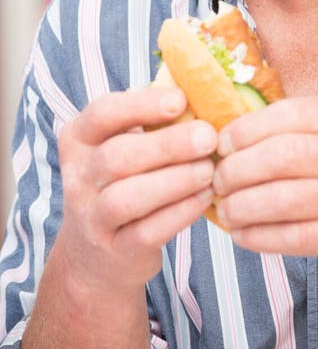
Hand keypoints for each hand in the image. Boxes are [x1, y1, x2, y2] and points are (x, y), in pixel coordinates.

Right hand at [56, 87, 217, 295]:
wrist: (96, 255)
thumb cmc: (124, 180)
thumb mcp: (123, 145)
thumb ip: (154, 121)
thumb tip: (204, 93)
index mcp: (80, 138)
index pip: (103, 114)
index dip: (142, 105)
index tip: (181, 100)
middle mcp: (78, 176)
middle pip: (118, 157)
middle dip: (168, 145)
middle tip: (209, 137)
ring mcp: (91, 217)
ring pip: (127, 197)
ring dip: (175, 181)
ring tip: (209, 170)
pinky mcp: (114, 251)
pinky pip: (146, 232)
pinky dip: (179, 213)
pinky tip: (204, 198)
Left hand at [213, 90, 317, 273]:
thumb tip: (253, 125)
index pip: (287, 116)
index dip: (245, 129)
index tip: (223, 140)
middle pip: (276, 156)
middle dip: (234, 167)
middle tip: (215, 175)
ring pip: (278, 199)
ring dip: (239, 204)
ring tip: (224, 206)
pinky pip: (292, 236)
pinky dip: (259, 235)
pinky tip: (243, 233)